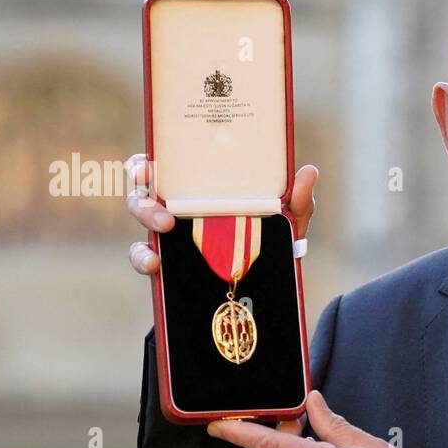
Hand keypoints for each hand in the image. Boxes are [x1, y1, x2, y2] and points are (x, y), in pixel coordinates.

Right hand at [125, 152, 318, 275]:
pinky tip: (154, 265)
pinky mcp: (163, 260)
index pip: (165, 163)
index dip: (149, 160)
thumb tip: (308, 172)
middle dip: (144, 189)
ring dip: (145, 217)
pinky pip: (140, 256)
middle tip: (159, 201)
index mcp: (199, 185)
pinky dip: (143, 258)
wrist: (260, 287)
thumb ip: (297, 200)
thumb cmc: (268, 239)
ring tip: (164, 228)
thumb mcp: (286, 220)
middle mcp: (177, 202)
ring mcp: (166, 232)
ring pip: (139, 215)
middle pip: (143, 186)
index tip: (150, 164)